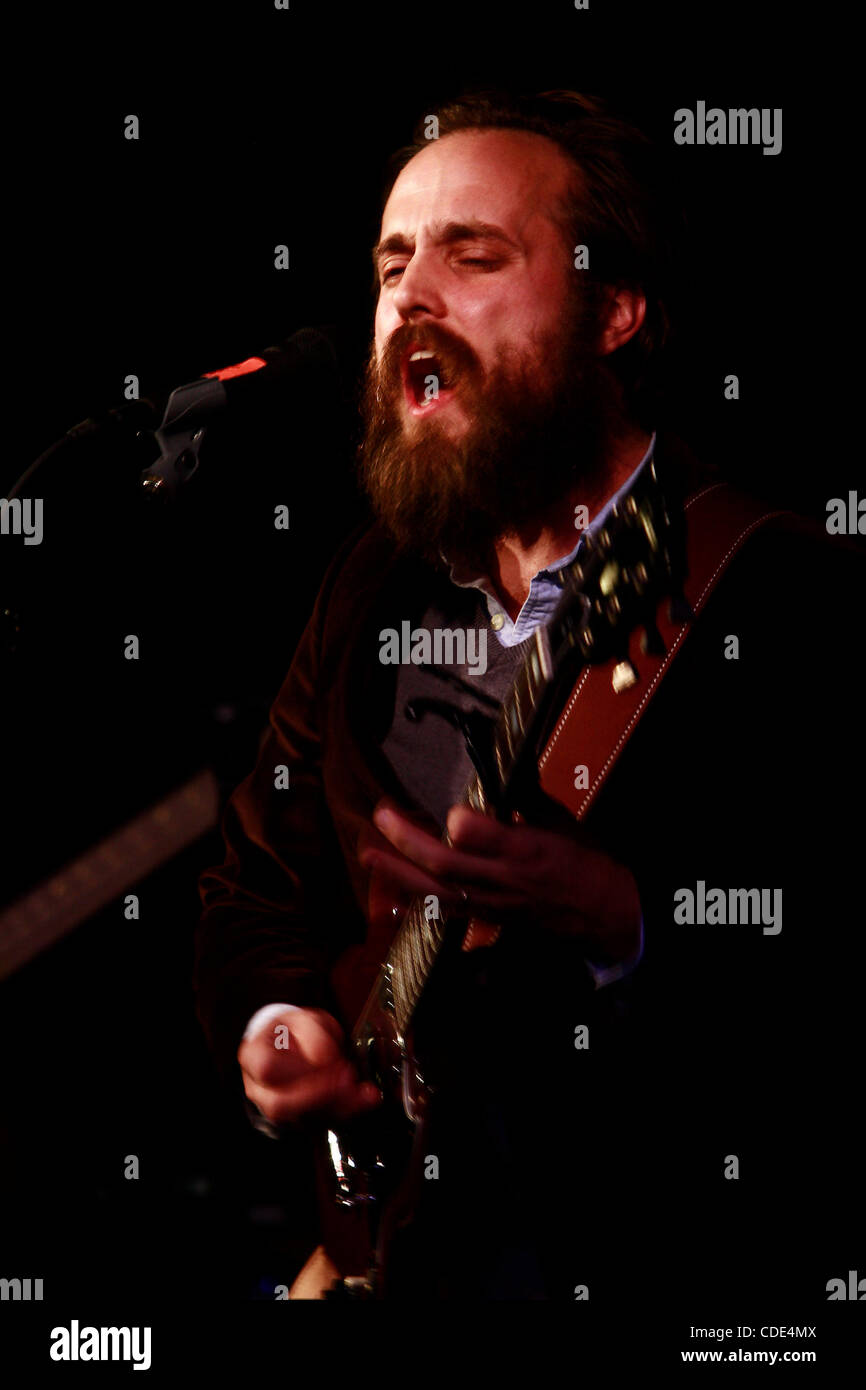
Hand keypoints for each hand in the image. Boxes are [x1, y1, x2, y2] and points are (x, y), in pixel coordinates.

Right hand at [237, 1007, 380, 1127]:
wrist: (292, 1044)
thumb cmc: (294, 1030)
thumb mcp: (303, 1018)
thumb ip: (314, 1034)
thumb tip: (324, 1057)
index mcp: (253, 1055)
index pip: (268, 1069)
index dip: (300, 1068)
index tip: (330, 1060)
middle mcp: (259, 1088)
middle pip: (281, 1104)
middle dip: (321, 1094)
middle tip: (349, 1079)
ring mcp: (276, 1109)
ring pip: (302, 1119)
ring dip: (338, 1106)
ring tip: (364, 1091)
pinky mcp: (299, 1120)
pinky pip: (320, 1122)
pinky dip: (346, 1112)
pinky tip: (364, 1100)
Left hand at [359, 798, 641, 967]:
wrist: (606, 916)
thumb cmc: (588, 865)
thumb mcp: (564, 822)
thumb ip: (526, 797)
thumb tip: (504, 765)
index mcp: (526, 849)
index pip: (483, 839)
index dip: (461, 824)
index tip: (449, 810)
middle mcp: (504, 878)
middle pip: (446, 864)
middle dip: (407, 841)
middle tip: (381, 816)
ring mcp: (493, 902)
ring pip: (435, 890)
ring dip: (397, 872)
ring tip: (368, 853)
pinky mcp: (489, 917)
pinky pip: (445, 908)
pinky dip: (416, 895)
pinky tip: (394, 882)